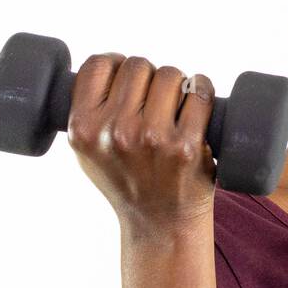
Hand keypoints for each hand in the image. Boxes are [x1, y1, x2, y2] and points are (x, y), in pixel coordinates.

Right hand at [67, 53, 217, 231]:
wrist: (160, 224)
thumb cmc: (126, 181)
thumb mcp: (88, 153)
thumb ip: (89, 114)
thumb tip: (108, 65)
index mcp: (84, 129)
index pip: (98, 65)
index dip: (115, 63)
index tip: (126, 74)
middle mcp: (115, 132)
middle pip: (138, 66)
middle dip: (149, 75)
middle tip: (156, 97)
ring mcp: (152, 139)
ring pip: (170, 75)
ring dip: (178, 81)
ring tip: (177, 101)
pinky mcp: (187, 145)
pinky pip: (200, 92)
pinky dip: (203, 88)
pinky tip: (200, 96)